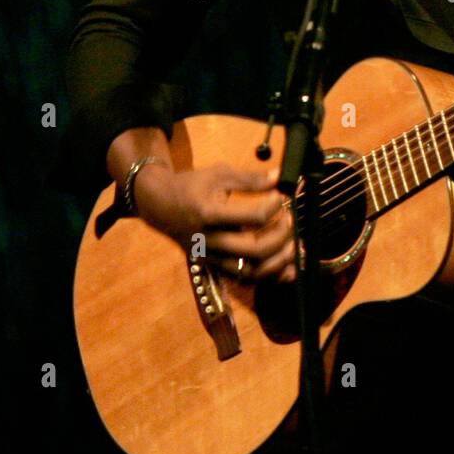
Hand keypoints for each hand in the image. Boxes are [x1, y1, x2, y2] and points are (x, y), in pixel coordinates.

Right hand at [132, 162, 296, 282]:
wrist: (160, 206)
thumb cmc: (191, 186)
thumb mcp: (218, 174)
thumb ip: (250, 179)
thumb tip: (279, 177)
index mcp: (210, 214)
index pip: (252, 218)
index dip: (273, 207)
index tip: (281, 196)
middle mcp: (210, 241)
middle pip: (254, 250)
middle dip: (280, 236)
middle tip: (289, 219)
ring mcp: (211, 258)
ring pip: (251, 272)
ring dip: (279, 261)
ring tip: (294, 244)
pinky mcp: (214, 267)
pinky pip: (245, 279)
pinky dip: (269, 276)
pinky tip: (287, 266)